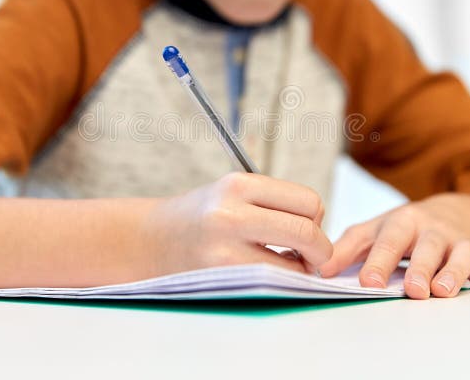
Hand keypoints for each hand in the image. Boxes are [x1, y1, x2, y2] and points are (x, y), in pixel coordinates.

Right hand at [141, 172, 332, 275]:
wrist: (150, 240)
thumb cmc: (201, 216)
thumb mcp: (232, 192)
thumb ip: (274, 203)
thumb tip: (320, 231)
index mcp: (238, 185)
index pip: (307, 201)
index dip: (316, 218)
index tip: (306, 228)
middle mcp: (230, 213)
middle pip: (307, 231)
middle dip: (319, 249)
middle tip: (312, 257)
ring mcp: (224, 249)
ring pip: (294, 264)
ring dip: (300, 270)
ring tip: (285, 265)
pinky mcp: (220, 277)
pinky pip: (271, 284)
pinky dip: (281, 283)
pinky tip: (267, 275)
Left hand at [318, 192, 469, 298]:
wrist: (452, 211)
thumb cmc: (405, 228)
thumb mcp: (374, 230)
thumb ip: (348, 248)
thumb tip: (319, 268)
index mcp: (402, 223)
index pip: (388, 240)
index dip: (378, 261)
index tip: (366, 282)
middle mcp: (433, 230)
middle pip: (427, 247)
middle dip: (420, 268)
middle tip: (413, 290)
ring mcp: (461, 240)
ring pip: (462, 254)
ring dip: (455, 272)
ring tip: (444, 291)